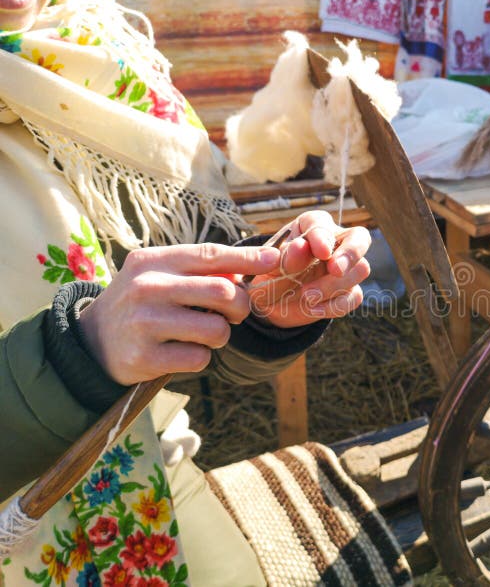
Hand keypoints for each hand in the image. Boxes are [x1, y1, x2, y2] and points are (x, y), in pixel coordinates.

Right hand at [80, 243, 280, 384]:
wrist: (91, 342)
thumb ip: (200, 269)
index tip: (274, 259)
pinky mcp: (144, 358)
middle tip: (234, 314)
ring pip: (216, 330)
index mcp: (153, 261)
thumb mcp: (159, 275)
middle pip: (223, 293)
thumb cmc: (141, 303)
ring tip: (201, 334)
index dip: (248, 258)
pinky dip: (200, 358)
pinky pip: (199, 358)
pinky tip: (180, 352)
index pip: (210, 255)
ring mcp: (144, 323)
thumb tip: (257, 262)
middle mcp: (147, 287)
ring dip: (220, 336)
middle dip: (240, 307)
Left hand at [248, 210, 370, 327]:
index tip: (321, 252)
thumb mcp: (270, 267)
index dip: (323, 237)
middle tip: (336, 269)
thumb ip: (286, 257)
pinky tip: (312, 309)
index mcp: (311, 226)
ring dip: (334, 285)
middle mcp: (334, 242)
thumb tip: (302, 246)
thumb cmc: (271, 275)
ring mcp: (346, 266)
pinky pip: (354, 296)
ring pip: (360, 269)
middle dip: (350, 254)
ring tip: (307, 297)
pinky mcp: (349, 290)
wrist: (272, 302)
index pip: (322, 224)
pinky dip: (334, 305)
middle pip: (359, 238)